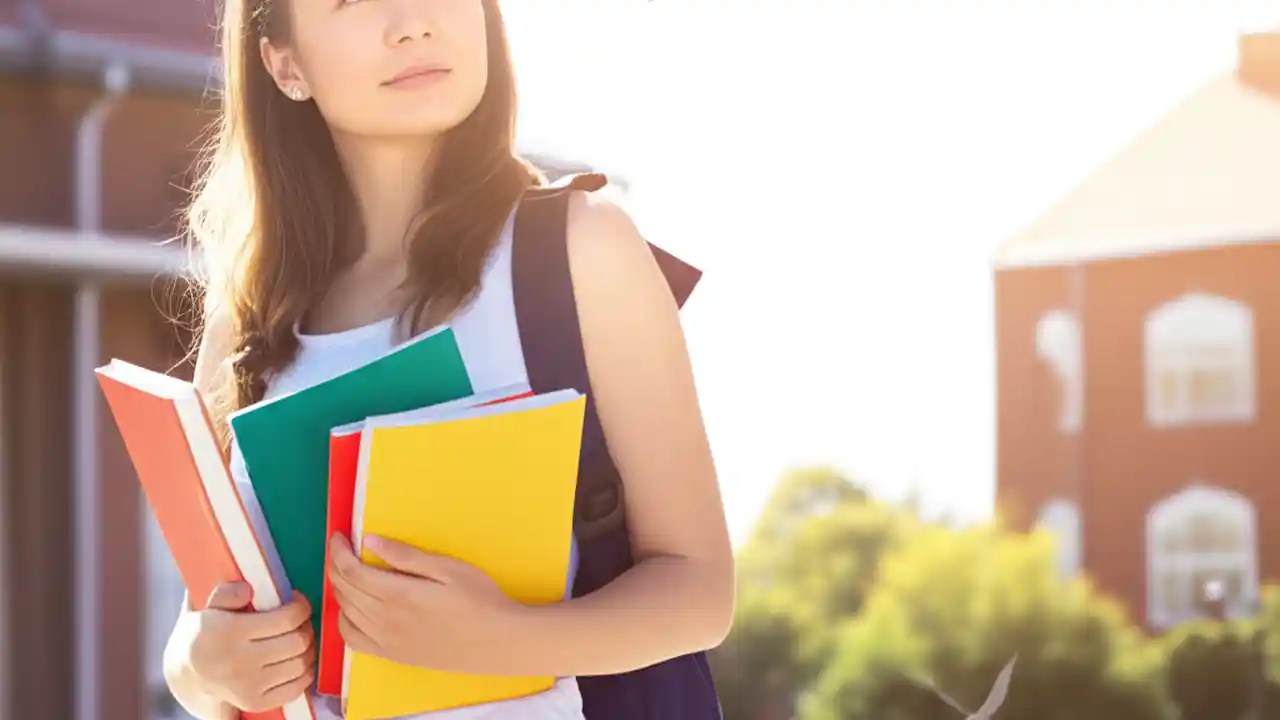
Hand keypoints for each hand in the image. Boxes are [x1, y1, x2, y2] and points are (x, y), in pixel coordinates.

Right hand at [171, 583, 315, 711]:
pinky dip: (305, 672)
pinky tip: (296, 660)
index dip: (300, 607)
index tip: (296, 602)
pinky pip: (296, 688)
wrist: (187, 675)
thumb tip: (247, 590)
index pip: (286, 619)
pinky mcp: (254, 703)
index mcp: (228, 632)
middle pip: (298, 641)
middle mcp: (238, 662)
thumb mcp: (205, 607)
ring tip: (298, 639)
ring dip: (308, 648)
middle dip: (305, 626)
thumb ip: (225, 594)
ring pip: (301, 664)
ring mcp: (247, 686)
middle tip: (299, 621)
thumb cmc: (202, 633)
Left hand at [327, 533, 523, 672]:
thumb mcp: (448, 568)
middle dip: (335, 565)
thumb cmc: (479, 599)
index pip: (351, 571)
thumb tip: (370, 541)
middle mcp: (385, 620)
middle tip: (341, 549)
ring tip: (347, 572)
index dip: (338, 551)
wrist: (497, 642)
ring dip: (339, 589)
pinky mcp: (391, 655)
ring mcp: (386, 641)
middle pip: (344, 590)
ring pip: (345, 612)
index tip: (338, 536)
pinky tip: (352, 608)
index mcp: (398, 594)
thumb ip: (407, 556)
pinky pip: (352, 639)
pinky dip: (344, 620)